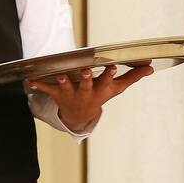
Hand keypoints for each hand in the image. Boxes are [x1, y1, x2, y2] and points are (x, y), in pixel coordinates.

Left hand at [27, 63, 154, 129]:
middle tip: (86, 70)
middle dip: (86, 77)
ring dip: (63, 81)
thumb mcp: (116, 89)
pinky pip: (47, 89)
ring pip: (66, 86)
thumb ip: (132, 77)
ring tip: (60, 75)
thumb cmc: (100, 95)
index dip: (109, 74)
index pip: (107, 80)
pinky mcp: (57, 94)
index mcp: (100, 89)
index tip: (111, 66)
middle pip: (86, 84)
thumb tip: (152, 67)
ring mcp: (71, 93)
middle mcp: (85, 91)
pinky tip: (31, 81)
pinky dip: (39, 86)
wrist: (79, 116)